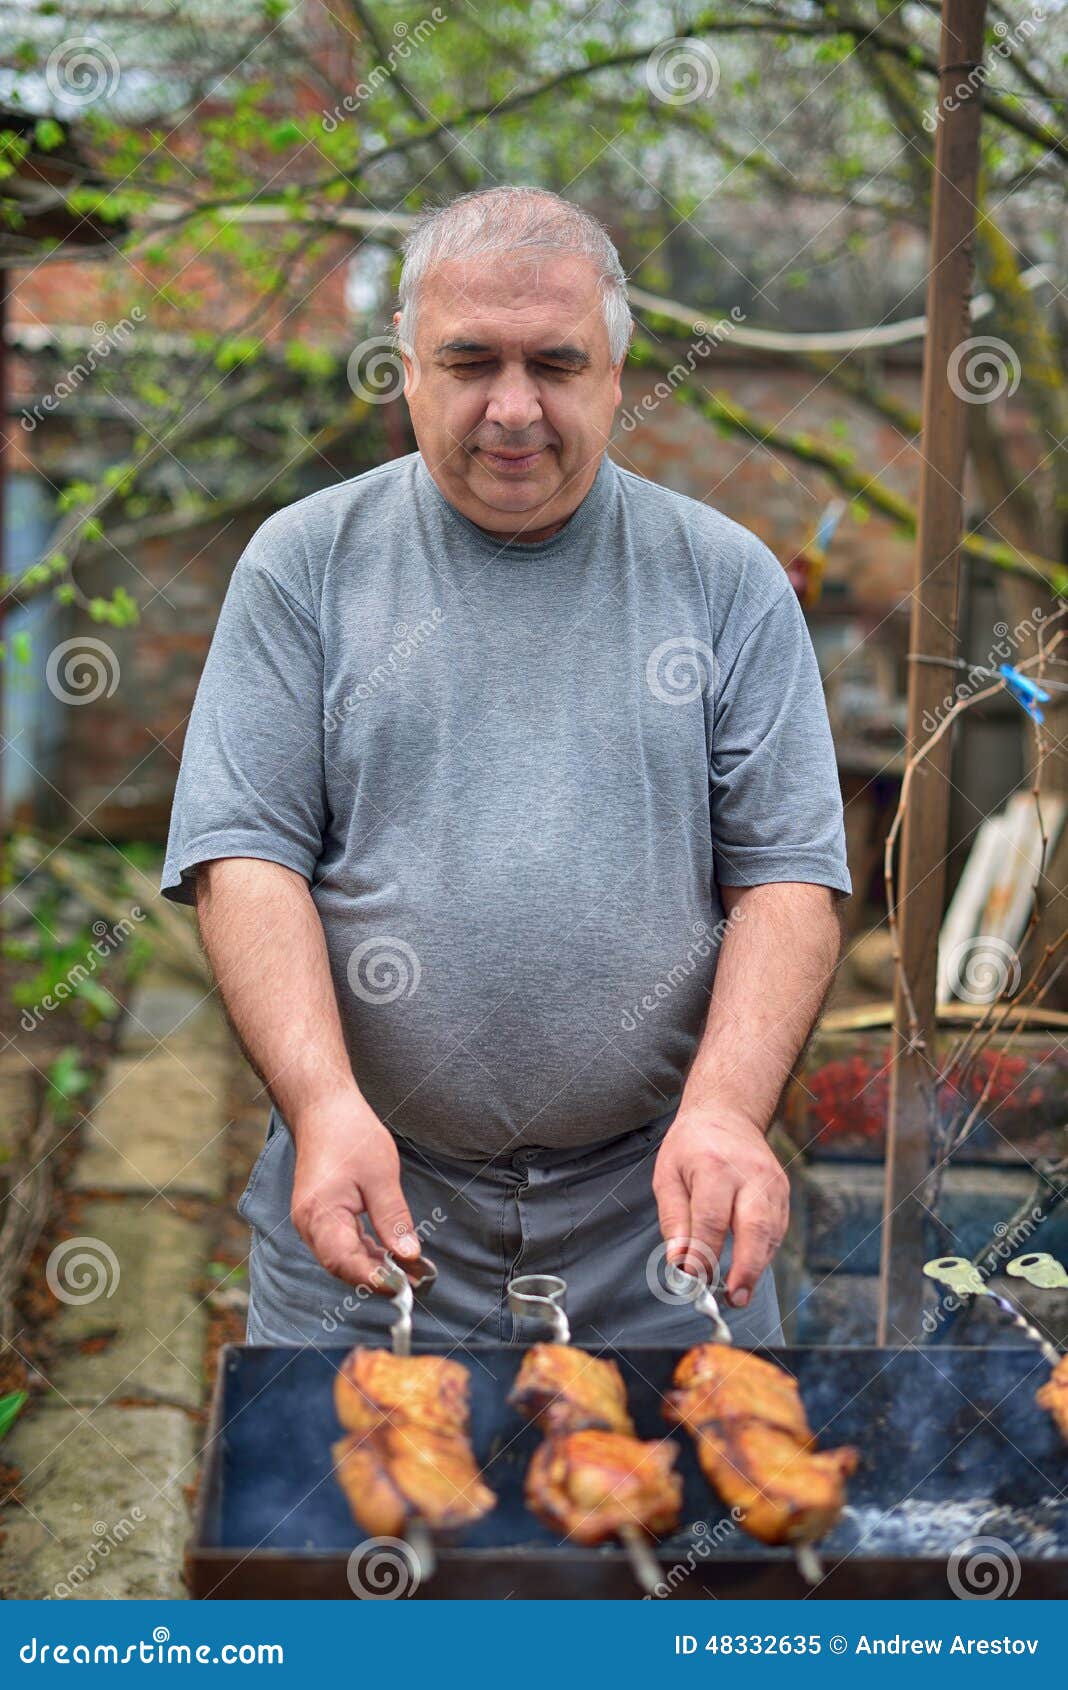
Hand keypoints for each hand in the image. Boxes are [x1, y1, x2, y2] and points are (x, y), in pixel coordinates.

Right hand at [289, 1091, 421, 1289]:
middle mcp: (308, 1223)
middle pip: (342, 1265)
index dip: (373, 1279)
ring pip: (341, 1257)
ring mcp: (311, 1221)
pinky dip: (364, 1251)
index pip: (344, 1262)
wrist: (323, 1109)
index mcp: (320, 1214)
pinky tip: (387, 1254)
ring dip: (372, 1266)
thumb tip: (409, 1256)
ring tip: (407, 1271)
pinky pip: (340, 1243)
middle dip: (376, 1277)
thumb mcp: (381, 1176)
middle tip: (412, 1283)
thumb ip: (394, 1218)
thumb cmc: (350, 1135)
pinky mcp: (318, 1215)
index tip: (402, 1287)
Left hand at [652, 1109, 788, 1307]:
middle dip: (746, 1268)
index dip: (704, 1254)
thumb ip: (674, 1219)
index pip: (711, 1219)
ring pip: (771, 1231)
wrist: (726, 1113)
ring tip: (740, 1292)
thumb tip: (679, 1261)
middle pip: (755, 1226)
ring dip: (757, 1265)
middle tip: (734, 1298)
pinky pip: (778, 1228)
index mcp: (714, 1166)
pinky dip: (765, 1251)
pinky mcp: (783, 1190)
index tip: (693, 1279)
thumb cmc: (691, 1146)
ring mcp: (772, 1181)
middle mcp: (749, 1173)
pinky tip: (750, 1266)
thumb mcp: (667, 1174)